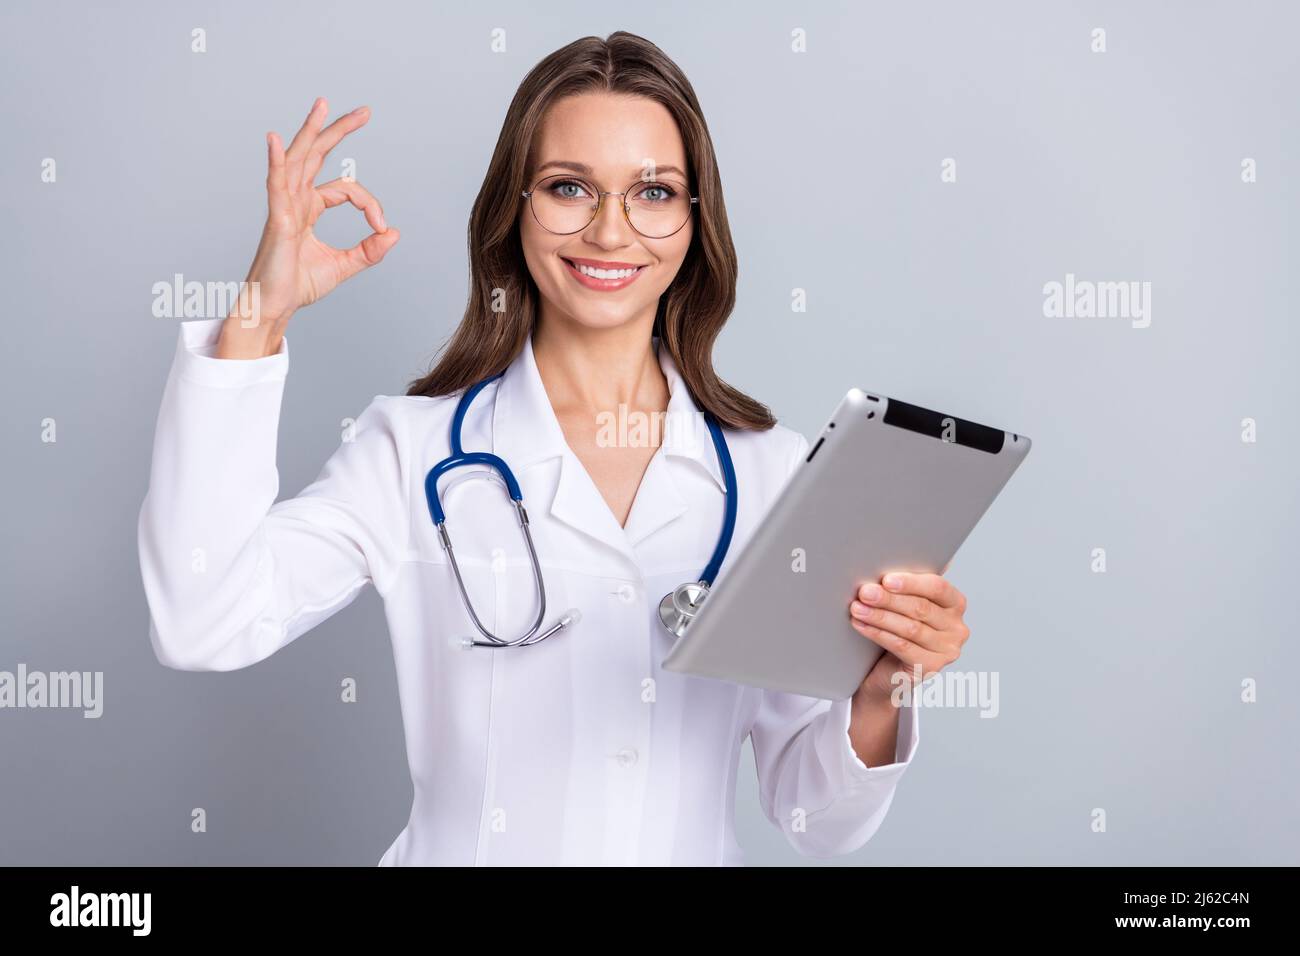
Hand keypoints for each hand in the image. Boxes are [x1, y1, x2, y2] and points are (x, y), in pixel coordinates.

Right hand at [217, 97, 399, 357]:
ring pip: (298, 160)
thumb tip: (393, 233)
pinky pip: (275, 185)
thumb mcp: (343, 266)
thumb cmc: (297, 285)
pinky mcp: (277, 220)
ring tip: (323, 105)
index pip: (347, 189)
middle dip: (339, 131)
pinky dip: (276, 161)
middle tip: (365, 111)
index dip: (370, 203)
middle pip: (317, 155)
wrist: (274, 307)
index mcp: (309, 208)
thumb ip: (369, 250)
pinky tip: (276, 140)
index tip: (381, 226)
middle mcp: (295, 200)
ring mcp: (284, 207)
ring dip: (310, 131)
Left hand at [848, 570, 969, 702]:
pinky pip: (902, 646)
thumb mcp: (904, 604)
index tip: (886, 580)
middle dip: (889, 599)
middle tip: (865, 592)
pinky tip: (861, 625)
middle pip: (921, 608)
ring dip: (880, 616)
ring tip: (857, 608)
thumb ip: (905, 586)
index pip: (938, 588)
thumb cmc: (896, 628)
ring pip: (910, 628)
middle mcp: (957, 628)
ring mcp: (946, 651)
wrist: (886, 670)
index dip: (911, 583)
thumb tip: (884, 561)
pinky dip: (878, 634)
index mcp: (955, 604)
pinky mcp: (930, 668)